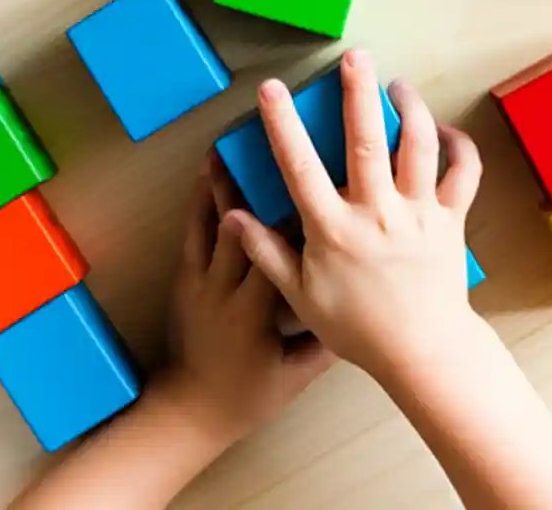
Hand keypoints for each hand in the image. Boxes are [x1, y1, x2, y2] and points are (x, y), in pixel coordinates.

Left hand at [159, 155, 334, 446]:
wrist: (191, 409)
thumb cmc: (249, 395)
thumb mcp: (296, 374)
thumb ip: (328, 341)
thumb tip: (367, 305)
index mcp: (252, 311)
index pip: (280, 254)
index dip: (299, 218)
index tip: (322, 186)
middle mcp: (222, 289)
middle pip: (241, 225)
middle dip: (257, 185)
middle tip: (274, 146)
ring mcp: (199, 282)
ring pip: (210, 221)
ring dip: (221, 182)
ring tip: (231, 142)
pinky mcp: (184, 279)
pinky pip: (192, 232)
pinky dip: (200, 201)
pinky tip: (206, 173)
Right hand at [225, 50, 483, 379]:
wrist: (423, 351)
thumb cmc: (358, 327)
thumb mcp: (301, 296)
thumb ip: (267, 252)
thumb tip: (234, 216)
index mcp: (334, 230)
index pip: (301, 167)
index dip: (283, 125)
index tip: (271, 91)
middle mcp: (377, 214)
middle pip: (367, 141)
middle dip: (359, 93)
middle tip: (355, 57)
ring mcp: (419, 214)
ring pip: (419, 146)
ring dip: (411, 109)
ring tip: (397, 85)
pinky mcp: (452, 220)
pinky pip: (463, 173)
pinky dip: (459, 147)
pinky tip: (443, 131)